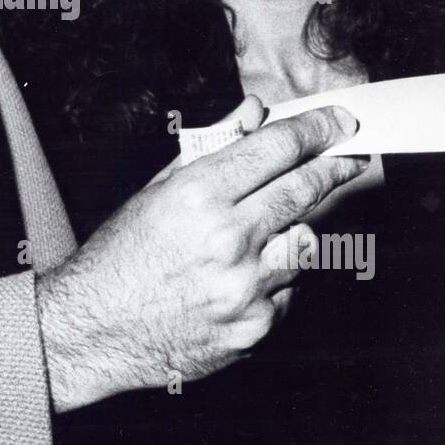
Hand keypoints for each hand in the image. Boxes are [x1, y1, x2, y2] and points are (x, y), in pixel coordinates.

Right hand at [37, 101, 366, 411]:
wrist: (94, 330)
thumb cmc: (120, 257)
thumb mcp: (157, 190)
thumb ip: (213, 148)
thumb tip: (254, 114)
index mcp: (198, 195)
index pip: (279, 148)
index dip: (318, 129)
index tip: (339, 122)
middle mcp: (227, 239)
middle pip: (306, 191)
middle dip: (336, 167)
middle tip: (351, 156)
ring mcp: (245, 287)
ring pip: (306, 243)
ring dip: (298, 229)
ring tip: (265, 232)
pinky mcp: (254, 327)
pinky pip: (289, 291)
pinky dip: (277, 279)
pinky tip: (242, 277)